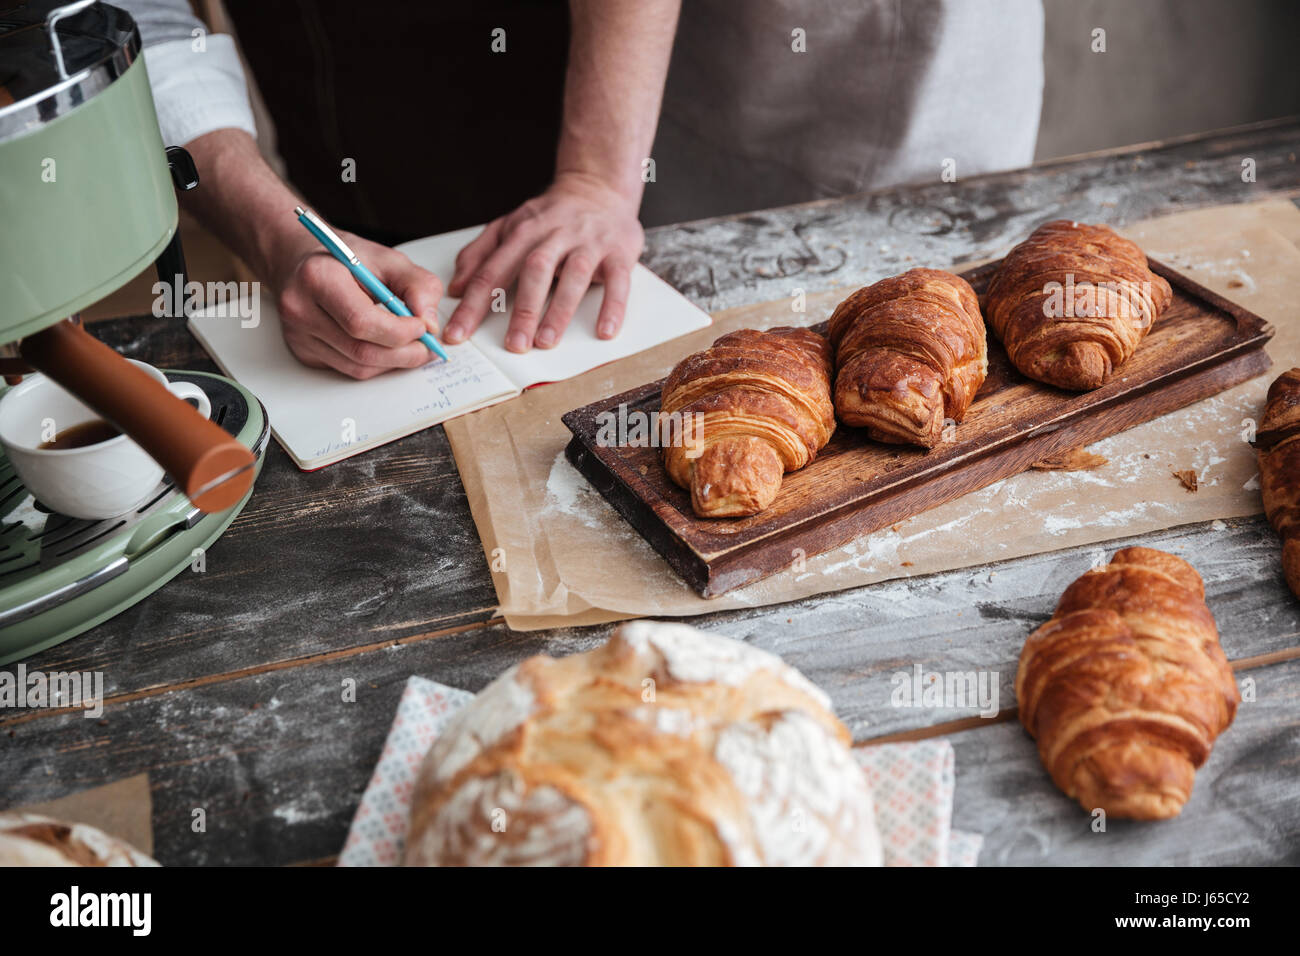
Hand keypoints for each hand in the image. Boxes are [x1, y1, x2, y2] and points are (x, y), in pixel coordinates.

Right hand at [270, 231, 443, 378]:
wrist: (305, 261)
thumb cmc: (348, 259)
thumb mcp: (390, 259)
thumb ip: (418, 286)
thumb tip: (430, 324)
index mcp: (318, 278)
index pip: (361, 321)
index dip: (399, 331)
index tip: (423, 327)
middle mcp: (301, 309)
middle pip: (361, 350)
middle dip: (403, 353)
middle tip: (427, 346)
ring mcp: (299, 335)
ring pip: (357, 367)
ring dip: (393, 363)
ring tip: (412, 347)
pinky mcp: (304, 352)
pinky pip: (349, 369)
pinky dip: (376, 364)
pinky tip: (387, 348)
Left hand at [443, 173, 643, 351]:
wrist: (598, 187)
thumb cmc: (550, 216)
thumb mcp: (509, 226)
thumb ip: (480, 254)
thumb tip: (456, 287)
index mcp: (522, 232)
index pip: (492, 271)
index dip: (473, 305)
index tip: (458, 334)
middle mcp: (554, 234)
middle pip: (534, 271)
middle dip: (523, 310)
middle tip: (514, 345)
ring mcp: (588, 242)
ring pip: (573, 275)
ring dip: (559, 311)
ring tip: (547, 342)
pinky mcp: (619, 252)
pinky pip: (618, 280)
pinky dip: (613, 306)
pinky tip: (605, 331)